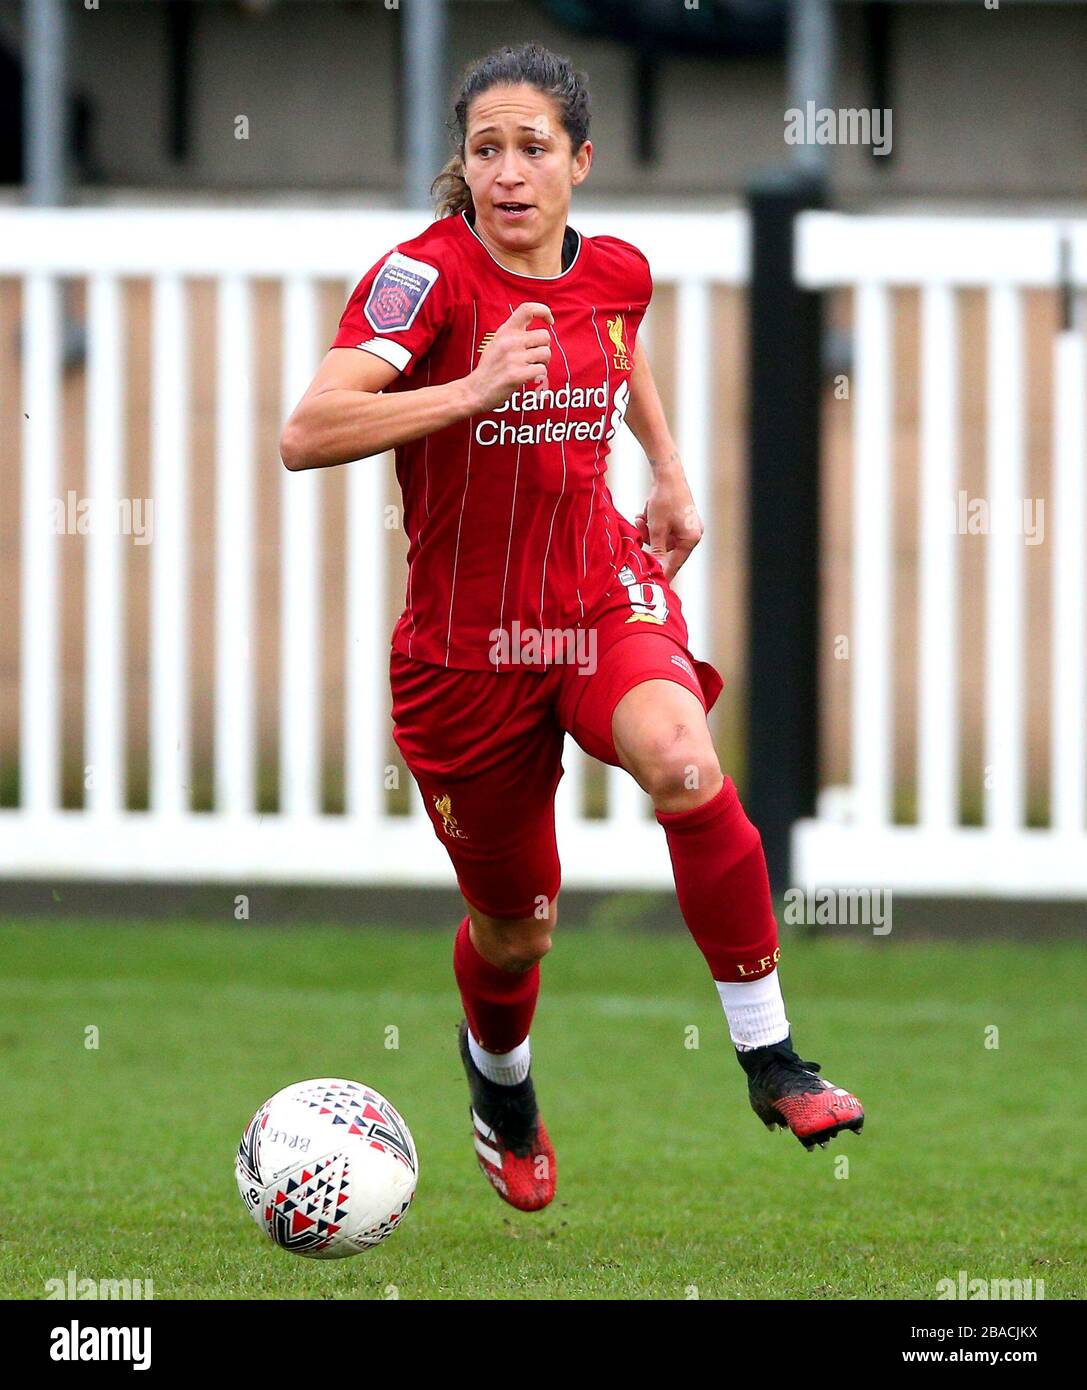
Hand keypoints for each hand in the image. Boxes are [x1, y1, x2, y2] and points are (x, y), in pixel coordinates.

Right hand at [464, 301, 553, 412]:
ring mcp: (513, 358)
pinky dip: (539, 376)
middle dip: (544, 347)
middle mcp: (510, 341)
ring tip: (529, 368)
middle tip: (535, 357)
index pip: (528, 309)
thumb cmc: (490, 368)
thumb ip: (514, 334)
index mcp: (505, 331)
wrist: (475, 390)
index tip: (549, 321)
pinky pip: (542, 370)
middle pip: (545, 336)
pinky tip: (528, 378)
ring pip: (546, 354)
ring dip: (542, 363)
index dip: (544, 311)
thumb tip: (541, 332)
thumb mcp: (497, 342)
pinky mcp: (516, 375)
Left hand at [634, 465, 703, 581]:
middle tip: (640, 525)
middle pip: (667, 549)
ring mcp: (688, 526)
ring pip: (663, 538)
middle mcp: (693, 533)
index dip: (663, 573)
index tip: (655, 585)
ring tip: (642, 517)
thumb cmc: (663, 500)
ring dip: (649, 530)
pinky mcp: (681, 518)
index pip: (675, 563)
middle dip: (650, 540)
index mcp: (691, 538)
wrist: (668, 472)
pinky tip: (646, 512)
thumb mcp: (657, 529)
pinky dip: (654, 523)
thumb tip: (658, 570)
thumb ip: (657, 552)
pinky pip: (664, 528)